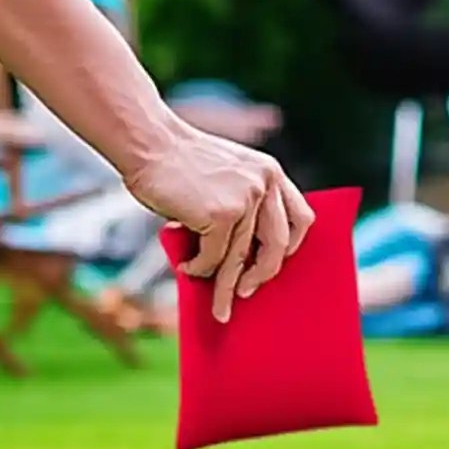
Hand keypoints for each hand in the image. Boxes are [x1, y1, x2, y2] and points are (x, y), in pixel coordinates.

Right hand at [124, 125, 313, 322]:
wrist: (147, 141)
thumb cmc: (178, 163)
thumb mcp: (227, 175)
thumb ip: (243, 203)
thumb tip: (244, 258)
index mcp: (270, 172)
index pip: (301, 217)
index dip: (292, 245)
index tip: (278, 262)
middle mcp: (265, 184)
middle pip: (278, 244)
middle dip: (262, 274)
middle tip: (248, 292)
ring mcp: (245, 199)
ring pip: (242, 256)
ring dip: (228, 286)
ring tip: (221, 306)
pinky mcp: (222, 214)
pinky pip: (215, 256)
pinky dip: (200, 268)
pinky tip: (188, 268)